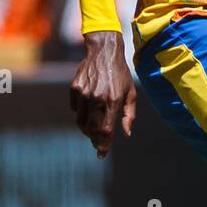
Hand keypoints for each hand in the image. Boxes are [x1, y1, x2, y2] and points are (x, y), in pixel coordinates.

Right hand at [69, 30, 136, 158]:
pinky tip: (88, 109)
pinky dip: (81, 114)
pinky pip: (75, 108)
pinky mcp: (75, 88)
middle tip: (98, 145)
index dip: (103, 145)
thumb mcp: (131, 93)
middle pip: (92, 128)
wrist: (104, 51)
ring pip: (81, 121)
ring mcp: (84, 93)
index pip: (106, 130)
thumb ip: (129, 115)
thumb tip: (127, 134)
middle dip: (94, 140)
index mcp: (113, 100)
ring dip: (86, 130)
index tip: (101, 155)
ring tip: (93, 131)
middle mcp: (97, 98)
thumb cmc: (121, 74)